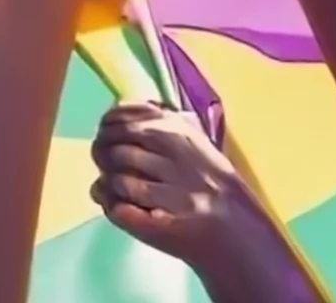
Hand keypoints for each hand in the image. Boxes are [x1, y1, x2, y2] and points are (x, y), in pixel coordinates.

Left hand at [89, 102, 257, 268]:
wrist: (234, 227)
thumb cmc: (211, 180)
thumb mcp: (194, 141)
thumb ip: (162, 122)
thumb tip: (118, 107)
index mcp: (180, 133)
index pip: (128, 119)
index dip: (108, 123)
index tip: (105, 130)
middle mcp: (176, 158)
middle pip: (117, 146)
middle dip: (102, 150)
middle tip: (101, 156)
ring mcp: (169, 193)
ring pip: (116, 178)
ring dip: (106, 179)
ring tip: (109, 181)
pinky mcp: (160, 224)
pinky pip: (119, 209)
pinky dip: (109, 203)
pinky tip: (113, 202)